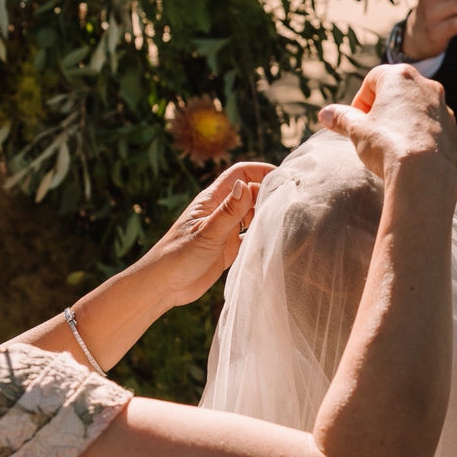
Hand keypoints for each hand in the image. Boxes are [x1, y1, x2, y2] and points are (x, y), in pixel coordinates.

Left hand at [150, 160, 274, 305]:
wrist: (164, 286)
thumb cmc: (178, 256)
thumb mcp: (207, 233)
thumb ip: (228, 211)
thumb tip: (245, 185)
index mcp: (212, 200)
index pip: (240, 174)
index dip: (261, 171)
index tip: (283, 178)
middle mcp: (220, 212)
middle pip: (250, 192)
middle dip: (269, 192)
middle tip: (291, 201)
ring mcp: (225, 230)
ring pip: (252, 214)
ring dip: (266, 214)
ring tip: (286, 219)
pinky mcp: (228, 249)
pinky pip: (250, 236)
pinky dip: (262, 235)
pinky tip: (274, 239)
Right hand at [317, 64, 456, 186]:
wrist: (424, 175)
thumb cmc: (386, 146)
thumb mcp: (356, 131)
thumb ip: (341, 118)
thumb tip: (324, 114)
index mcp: (400, 76)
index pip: (372, 80)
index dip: (360, 102)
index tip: (356, 123)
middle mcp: (425, 85)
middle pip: (396, 92)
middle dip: (381, 110)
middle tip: (370, 134)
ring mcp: (442, 107)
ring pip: (415, 109)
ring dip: (401, 122)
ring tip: (389, 146)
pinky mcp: (453, 128)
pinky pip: (430, 127)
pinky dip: (418, 135)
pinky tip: (408, 155)